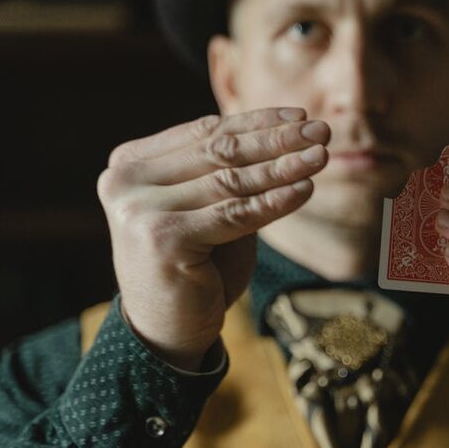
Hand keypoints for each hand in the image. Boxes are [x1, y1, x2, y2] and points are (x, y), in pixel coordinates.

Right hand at [98, 108, 329, 369]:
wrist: (167, 331)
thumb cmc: (196, 268)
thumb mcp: (207, 209)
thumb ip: (226, 172)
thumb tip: (281, 131)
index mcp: (131, 162)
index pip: (204, 131)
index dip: (256, 121)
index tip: (300, 115)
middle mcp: (126, 180)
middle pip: (219, 151)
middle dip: (276, 139)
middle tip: (322, 130)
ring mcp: (140, 209)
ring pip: (230, 181)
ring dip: (283, 166)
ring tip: (322, 156)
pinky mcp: (162, 238)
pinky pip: (235, 214)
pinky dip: (274, 202)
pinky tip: (305, 190)